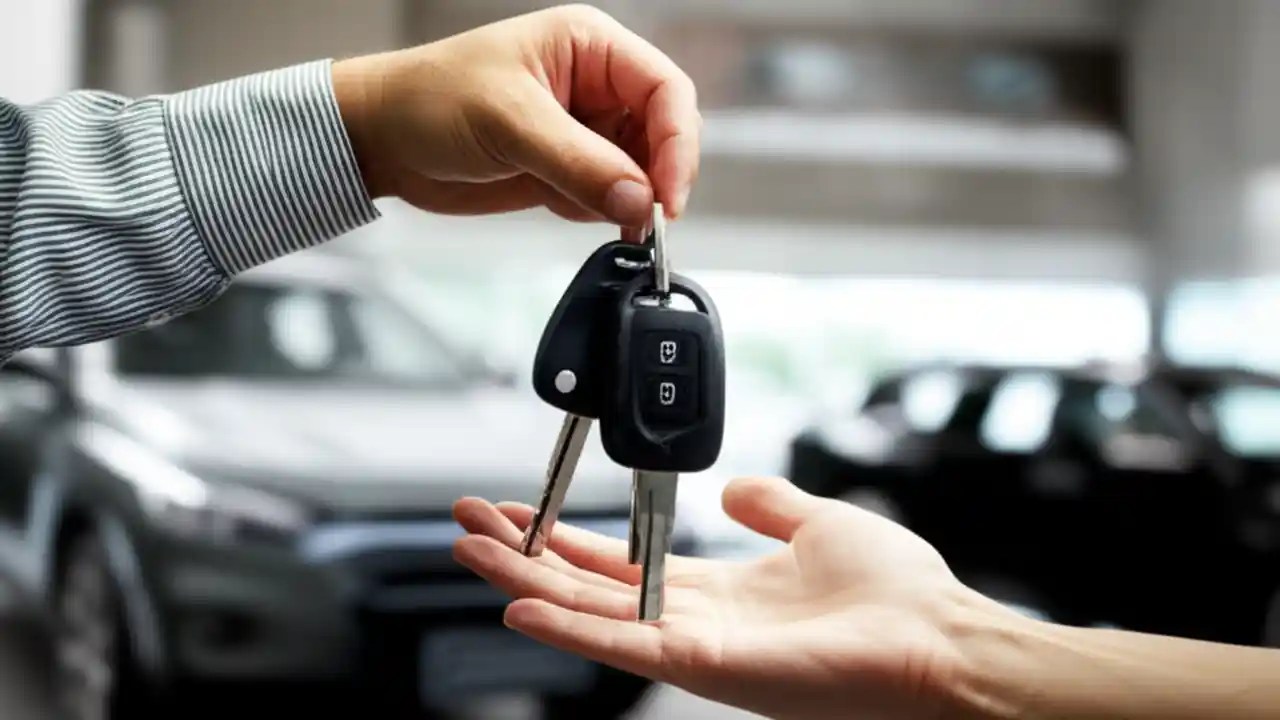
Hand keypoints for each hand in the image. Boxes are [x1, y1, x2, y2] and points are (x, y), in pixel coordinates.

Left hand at [332, 4, 698, 229]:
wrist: (380, 140)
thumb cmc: (429, 100)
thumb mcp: (509, 123)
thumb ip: (580, 163)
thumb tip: (639, 200)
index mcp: (590, 48)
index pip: (665, 91)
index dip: (677, 144)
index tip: (666, 196)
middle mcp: (596, 86)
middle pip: (662, 135)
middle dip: (656, 178)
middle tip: (645, 219)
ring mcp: (584, 131)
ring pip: (639, 172)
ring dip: (628, 201)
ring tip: (591, 212)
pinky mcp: (567, 169)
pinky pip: (608, 197)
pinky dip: (600, 213)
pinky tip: (563, 208)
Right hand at [452, 476, 1004, 719]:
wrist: (941, 640)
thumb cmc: (898, 595)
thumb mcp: (819, 524)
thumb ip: (771, 506)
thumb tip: (735, 489)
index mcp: (721, 589)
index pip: (622, 563)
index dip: (569, 539)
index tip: (522, 510)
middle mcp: (697, 619)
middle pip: (590, 587)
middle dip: (526, 556)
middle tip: (467, 527)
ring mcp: (698, 646)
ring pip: (592, 613)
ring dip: (527, 584)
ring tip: (470, 554)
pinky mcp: (710, 665)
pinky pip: (625, 645)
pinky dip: (570, 628)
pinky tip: (523, 606)